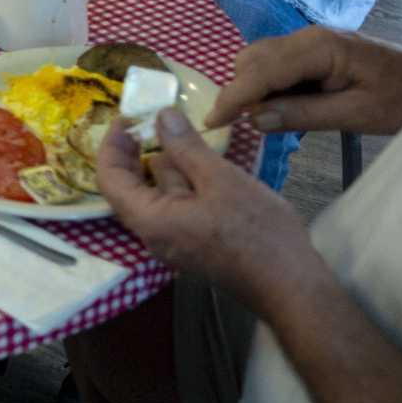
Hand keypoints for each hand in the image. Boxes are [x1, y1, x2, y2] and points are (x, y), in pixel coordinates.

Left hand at [98, 108, 320, 309]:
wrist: (292, 286)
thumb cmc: (256, 232)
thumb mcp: (220, 179)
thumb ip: (186, 147)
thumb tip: (160, 116)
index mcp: (149, 220)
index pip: (109, 178)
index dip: (113, 144)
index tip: (128, 117)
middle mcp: (154, 234)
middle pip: (132, 186)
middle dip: (140, 150)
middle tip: (157, 119)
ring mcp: (176, 241)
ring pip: (160, 194)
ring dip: (167, 164)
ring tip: (185, 132)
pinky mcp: (197, 243)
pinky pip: (179, 206)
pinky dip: (185, 181)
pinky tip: (204, 163)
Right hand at [207, 27, 401, 136]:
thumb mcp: (357, 114)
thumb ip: (304, 114)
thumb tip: (254, 119)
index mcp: (319, 48)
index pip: (260, 71)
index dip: (232, 97)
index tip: (209, 121)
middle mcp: (308, 37)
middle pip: (252, 59)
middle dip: (239, 91)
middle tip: (239, 127)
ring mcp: (311, 41)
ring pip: (260, 60)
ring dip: (252, 88)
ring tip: (264, 120)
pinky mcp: (315, 51)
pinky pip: (277, 64)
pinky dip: (268, 85)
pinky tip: (280, 108)